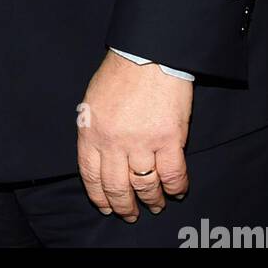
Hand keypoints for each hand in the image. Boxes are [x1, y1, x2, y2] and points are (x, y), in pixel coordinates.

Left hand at [78, 50, 192, 220]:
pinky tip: (176, 191)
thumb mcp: (93, 101)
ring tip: (156, 205)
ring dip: (152, 200)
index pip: (91, 176)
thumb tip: (99, 154)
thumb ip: (95, 129)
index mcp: (91, 131)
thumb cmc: (120, 73)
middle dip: (125, 206)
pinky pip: (173, 175)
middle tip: (131, 214)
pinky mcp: (169, 139)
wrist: (147, 53)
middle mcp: (113, 142)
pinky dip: (176, 188)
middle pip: (117, 187)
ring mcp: (141, 142)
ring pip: (146, 185)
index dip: (99, 197)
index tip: (106, 207)